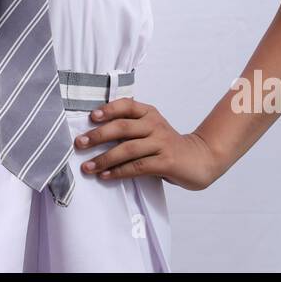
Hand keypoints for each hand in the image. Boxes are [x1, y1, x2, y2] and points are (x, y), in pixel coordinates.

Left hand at [74, 98, 221, 191]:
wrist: (200, 159)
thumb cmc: (167, 145)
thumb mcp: (150, 129)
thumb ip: (130, 128)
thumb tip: (94, 134)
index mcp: (149, 113)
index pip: (126, 105)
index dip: (108, 109)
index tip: (91, 117)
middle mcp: (154, 124)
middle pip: (122, 127)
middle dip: (98, 135)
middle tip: (80, 143)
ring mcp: (161, 143)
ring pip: (127, 149)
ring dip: (104, 158)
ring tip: (88, 167)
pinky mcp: (166, 161)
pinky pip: (137, 166)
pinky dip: (119, 172)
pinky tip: (106, 176)